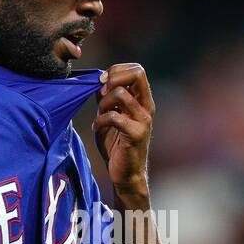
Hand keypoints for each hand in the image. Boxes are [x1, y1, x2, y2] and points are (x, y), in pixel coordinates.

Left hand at [94, 63, 154, 197]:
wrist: (125, 174)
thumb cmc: (117, 145)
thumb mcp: (110, 115)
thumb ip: (107, 98)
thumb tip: (98, 80)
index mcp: (143, 100)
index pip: (137, 70)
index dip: (116, 71)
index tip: (103, 84)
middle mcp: (147, 107)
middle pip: (137, 72)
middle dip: (114, 77)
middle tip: (102, 93)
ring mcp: (144, 120)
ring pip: (120, 93)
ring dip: (103, 103)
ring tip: (99, 115)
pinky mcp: (136, 134)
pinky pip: (114, 117)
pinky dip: (100, 121)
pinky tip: (96, 128)